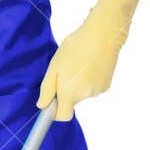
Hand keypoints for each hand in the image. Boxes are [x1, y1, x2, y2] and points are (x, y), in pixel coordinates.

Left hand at [37, 0, 143, 120]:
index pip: (62, 116)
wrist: (103, 33)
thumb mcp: (54, 67)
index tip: (51, 103)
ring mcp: (98, 90)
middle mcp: (85, 95)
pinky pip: (92, 87)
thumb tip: (42, 106)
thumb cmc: (75, 47)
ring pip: (82, 93)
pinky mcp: (106, 85)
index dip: (55, 112)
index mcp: (70, 93)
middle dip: (66, 91)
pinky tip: (90, 64)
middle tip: (65, 70)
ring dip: (78, 83)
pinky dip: (89, 79)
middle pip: (71, 102)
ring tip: (79, 63)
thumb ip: (47, 90)